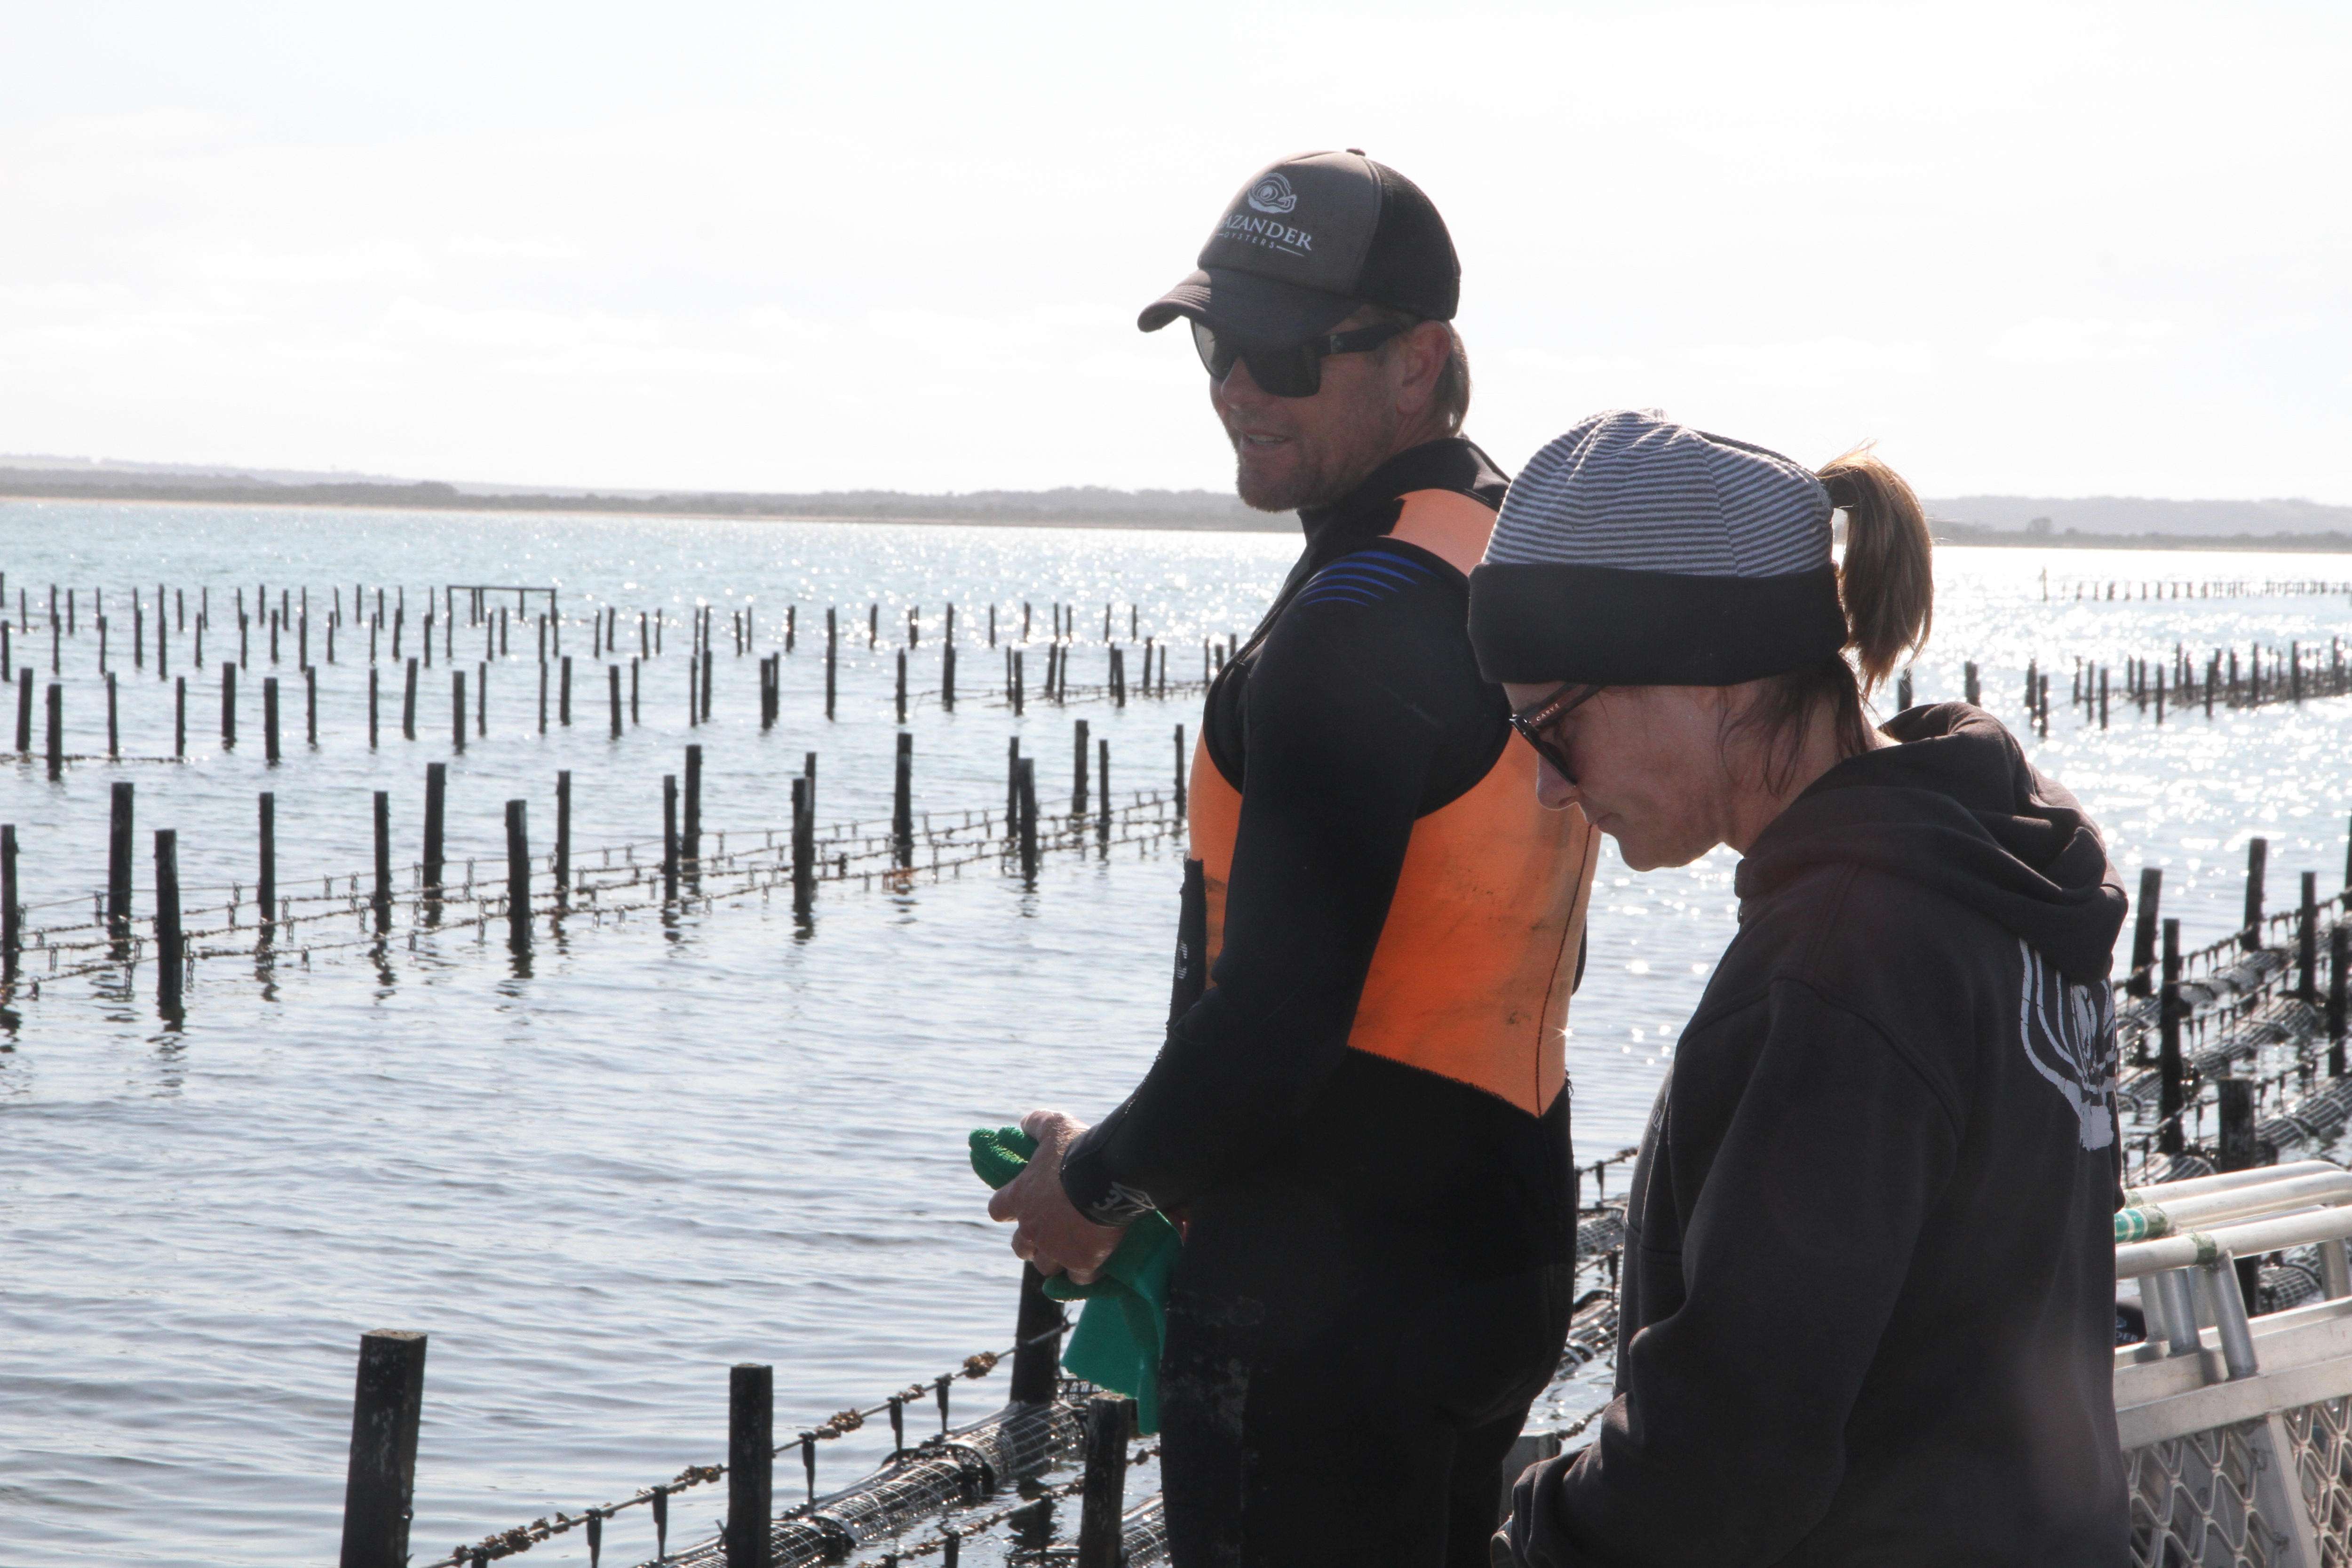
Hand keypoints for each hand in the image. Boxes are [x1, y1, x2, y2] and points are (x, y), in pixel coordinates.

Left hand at [986, 1108, 1126, 1284]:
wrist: (1108, 1178)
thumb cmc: (1078, 1150)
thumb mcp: (1055, 1125)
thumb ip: (1037, 1123)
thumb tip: (1024, 1123)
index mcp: (1020, 1197)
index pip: (997, 1210)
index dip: (1006, 1210)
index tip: (1015, 1208)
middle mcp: (1032, 1228)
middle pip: (1020, 1247)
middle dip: (1031, 1243)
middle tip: (1048, 1232)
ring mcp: (1056, 1249)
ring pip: (1045, 1266)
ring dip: (1055, 1259)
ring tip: (1073, 1249)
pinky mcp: (1083, 1263)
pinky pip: (1078, 1279)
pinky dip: (1085, 1273)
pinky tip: (1095, 1263)